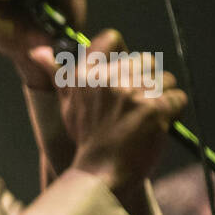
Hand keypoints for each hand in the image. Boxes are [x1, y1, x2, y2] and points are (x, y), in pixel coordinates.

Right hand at [29, 29, 186, 194]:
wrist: (101, 176)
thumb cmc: (87, 141)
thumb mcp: (68, 106)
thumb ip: (59, 75)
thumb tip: (37, 51)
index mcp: (84, 75)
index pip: (111, 38)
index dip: (122, 55)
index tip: (120, 77)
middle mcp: (106, 80)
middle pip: (146, 61)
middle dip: (146, 82)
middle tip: (131, 109)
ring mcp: (132, 93)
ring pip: (165, 80)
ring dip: (161, 99)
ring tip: (143, 121)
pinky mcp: (154, 109)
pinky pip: (177, 98)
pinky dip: (173, 114)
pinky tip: (156, 128)